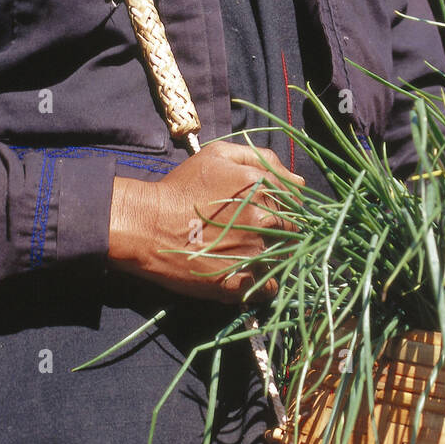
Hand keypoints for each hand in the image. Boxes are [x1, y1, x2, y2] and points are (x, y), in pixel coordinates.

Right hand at [108, 141, 303, 303]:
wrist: (147, 225)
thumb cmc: (182, 187)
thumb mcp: (218, 155)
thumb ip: (262, 159)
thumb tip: (298, 180)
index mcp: (262, 186)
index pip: (295, 201)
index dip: (283, 207)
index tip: (264, 212)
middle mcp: (264, 218)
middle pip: (293, 230)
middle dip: (279, 231)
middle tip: (252, 232)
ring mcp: (253, 252)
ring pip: (283, 258)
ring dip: (271, 255)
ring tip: (244, 251)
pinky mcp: (239, 282)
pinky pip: (269, 288)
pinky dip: (262, 283)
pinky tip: (244, 273)